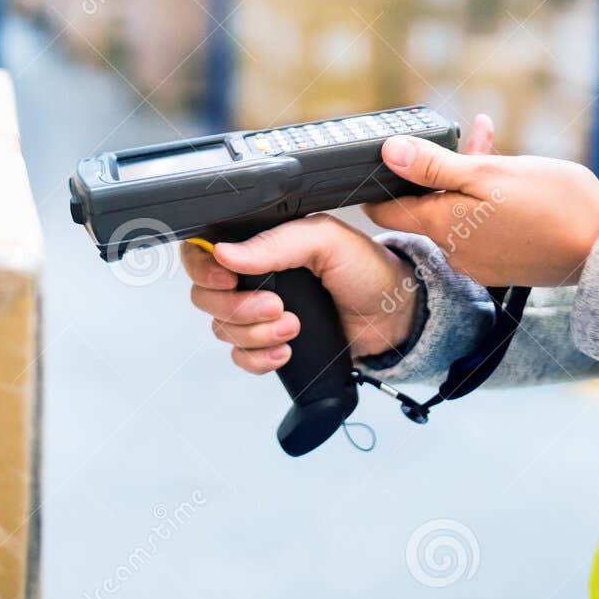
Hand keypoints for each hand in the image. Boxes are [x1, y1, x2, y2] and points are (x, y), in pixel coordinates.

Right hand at [181, 217, 418, 373]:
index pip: (204, 252)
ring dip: (254, 334)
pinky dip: (258, 358)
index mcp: (260, 244)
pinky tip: (285, 351)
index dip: (204, 270)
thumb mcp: (326, 241)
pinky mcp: (268, 343)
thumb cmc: (366, 270)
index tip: (227, 281)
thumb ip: (276, 243)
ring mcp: (258, 312)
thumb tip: (226, 253)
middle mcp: (253, 276)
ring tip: (292, 328)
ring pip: (222, 329)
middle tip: (277, 308)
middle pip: (206, 296)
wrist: (393, 317)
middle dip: (238, 308)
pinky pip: (240, 357)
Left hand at [362, 119, 598, 286]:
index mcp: (443, 227)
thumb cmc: (553, 206)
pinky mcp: (503, 263)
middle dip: (439, 168)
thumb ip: (435, 165)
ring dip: (467, 178)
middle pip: (426, 206)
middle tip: (462, 135)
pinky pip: (481, 227)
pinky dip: (486, 200)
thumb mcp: (490, 173)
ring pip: (457, 212)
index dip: (382, 183)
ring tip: (491, 141)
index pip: (385, 212)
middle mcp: (454, 252)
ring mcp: (479, 261)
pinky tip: (511, 174)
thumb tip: (389, 153)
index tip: (388, 158)